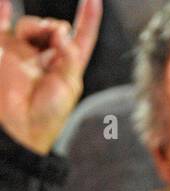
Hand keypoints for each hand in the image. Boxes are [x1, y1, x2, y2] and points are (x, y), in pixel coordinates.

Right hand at [0, 0, 101, 154]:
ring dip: (35, 26)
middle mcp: (45, 57)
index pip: (81, 38)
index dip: (88, 19)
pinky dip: (2, 12)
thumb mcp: (68, 86)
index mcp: (67, 67)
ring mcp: (23, 53)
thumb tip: (60, 31)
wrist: (19, 128)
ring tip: (38, 36)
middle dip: (54, 26)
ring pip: (30, 26)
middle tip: (54, 35)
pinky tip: (5, 4)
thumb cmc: (47, 115)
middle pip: (52, 28)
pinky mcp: (3, 51)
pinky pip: (2, 25)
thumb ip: (68, 55)